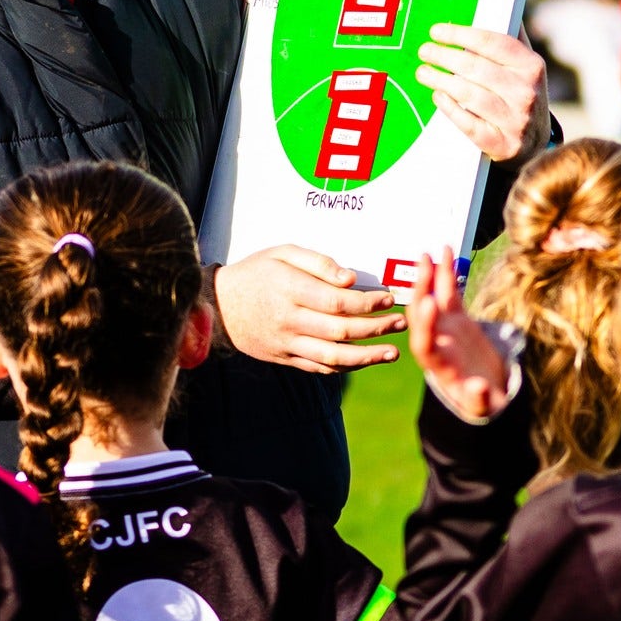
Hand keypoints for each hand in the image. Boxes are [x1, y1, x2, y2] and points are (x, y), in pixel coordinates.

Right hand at [212, 246, 404, 374]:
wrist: (219, 305)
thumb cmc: (256, 272)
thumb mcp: (282, 252)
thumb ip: (318, 262)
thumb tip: (350, 279)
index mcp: (289, 290)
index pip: (337, 302)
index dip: (367, 303)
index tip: (388, 299)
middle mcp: (288, 320)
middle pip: (340, 330)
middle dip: (376, 328)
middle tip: (401, 322)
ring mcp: (286, 343)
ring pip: (332, 357)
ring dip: (367, 357)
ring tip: (392, 352)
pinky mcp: (284, 358)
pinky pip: (319, 368)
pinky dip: (345, 367)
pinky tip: (365, 360)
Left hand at [407, 247, 510, 420]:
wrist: (487, 392)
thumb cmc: (484, 401)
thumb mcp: (484, 404)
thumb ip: (478, 398)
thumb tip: (477, 388)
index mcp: (437, 366)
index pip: (423, 343)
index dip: (424, 324)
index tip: (426, 303)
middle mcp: (435, 343)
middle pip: (421, 316)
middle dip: (421, 291)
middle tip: (423, 265)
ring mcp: (444, 328)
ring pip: (432, 298)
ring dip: (429, 276)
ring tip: (430, 252)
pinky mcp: (456, 318)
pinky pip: (448, 293)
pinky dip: (446, 274)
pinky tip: (446, 253)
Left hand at [419, 23, 550, 162]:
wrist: (535, 144)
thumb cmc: (521, 96)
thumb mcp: (525, 68)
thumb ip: (511, 40)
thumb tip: (497, 4)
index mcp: (531, 66)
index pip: (492, 43)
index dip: (461, 34)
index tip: (437, 31)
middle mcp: (526, 93)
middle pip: (476, 68)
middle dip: (445, 56)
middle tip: (424, 51)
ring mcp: (515, 120)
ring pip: (469, 94)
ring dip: (441, 80)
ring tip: (423, 72)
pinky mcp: (502, 144)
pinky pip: (469, 123)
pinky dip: (450, 108)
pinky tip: (437, 96)